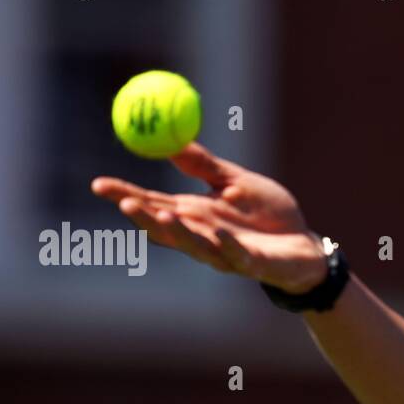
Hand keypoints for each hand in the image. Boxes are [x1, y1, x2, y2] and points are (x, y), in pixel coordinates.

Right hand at [91, 142, 328, 292]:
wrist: (305, 246)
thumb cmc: (269, 215)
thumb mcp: (235, 183)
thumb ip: (205, 166)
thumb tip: (173, 138)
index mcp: (194, 214)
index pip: (152, 204)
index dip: (125, 196)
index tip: (98, 184)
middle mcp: (202, 236)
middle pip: (165, 229)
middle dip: (143, 218)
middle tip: (125, 202)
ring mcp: (225, 253)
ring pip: (194, 245)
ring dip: (177, 231)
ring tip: (161, 213)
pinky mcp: (252, 264)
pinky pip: (236, 255)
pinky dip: (226, 244)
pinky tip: (219, 231)